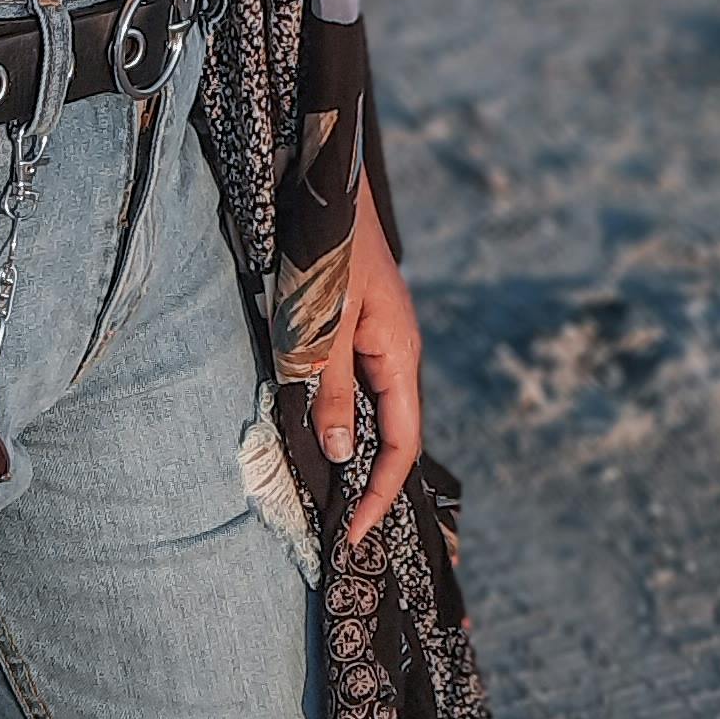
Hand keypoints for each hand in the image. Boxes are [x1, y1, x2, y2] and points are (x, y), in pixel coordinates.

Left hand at [313, 170, 423, 551]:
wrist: (322, 182)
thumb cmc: (324, 251)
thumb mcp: (321, 326)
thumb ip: (330, 388)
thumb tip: (344, 453)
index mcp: (399, 356)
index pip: (401, 446)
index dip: (379, 494)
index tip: (355, 536)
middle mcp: (396, 352)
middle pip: (393, 434)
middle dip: (371, 485)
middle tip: (344, 533)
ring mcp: (378, 339)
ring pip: (371, 410)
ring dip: (352, 452)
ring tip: (328, 499)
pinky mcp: (356, 326)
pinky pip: (354, 385)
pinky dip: (339, 416)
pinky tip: (318, 434)